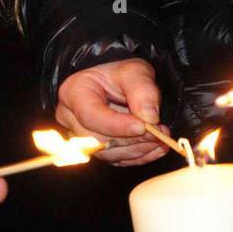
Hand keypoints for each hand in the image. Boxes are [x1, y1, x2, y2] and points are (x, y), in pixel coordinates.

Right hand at [56, 58, 171, 164]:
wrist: (117, 84)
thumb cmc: (120, 75)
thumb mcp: (135, 71)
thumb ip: (143, 90)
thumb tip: (149, 117)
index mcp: (74, 93)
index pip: (91, 116)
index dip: (117, 125)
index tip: (143, 126)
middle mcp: (71, 119)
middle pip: (99, 139)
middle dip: (133, 139)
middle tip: (159, 133)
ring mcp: (81, 138)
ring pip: (109, 153)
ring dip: (138, 150)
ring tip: (161, 139)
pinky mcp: (96, 150)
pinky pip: (116, 160)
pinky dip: (139, 157)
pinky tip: (155, 148)